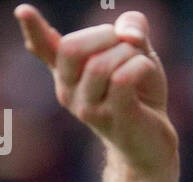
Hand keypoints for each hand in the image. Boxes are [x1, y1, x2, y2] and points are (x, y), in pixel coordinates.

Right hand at [14, 5, 176, 172]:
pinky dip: (140, 65)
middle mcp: (69, 91)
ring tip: (142, 61)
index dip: (33, 29)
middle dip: (104, 35)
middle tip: (127, 42)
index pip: (43, 48)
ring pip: (100, 65)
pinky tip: (147, 69)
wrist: (154, 144)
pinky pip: (121, 79)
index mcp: (67, 72)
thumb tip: (128, 34)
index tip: (23, 12)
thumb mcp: (137, 52)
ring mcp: (88, 109)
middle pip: (71, 49)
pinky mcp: (114, 119)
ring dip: (128, 53)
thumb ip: (132, 27)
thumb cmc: (142, 94)